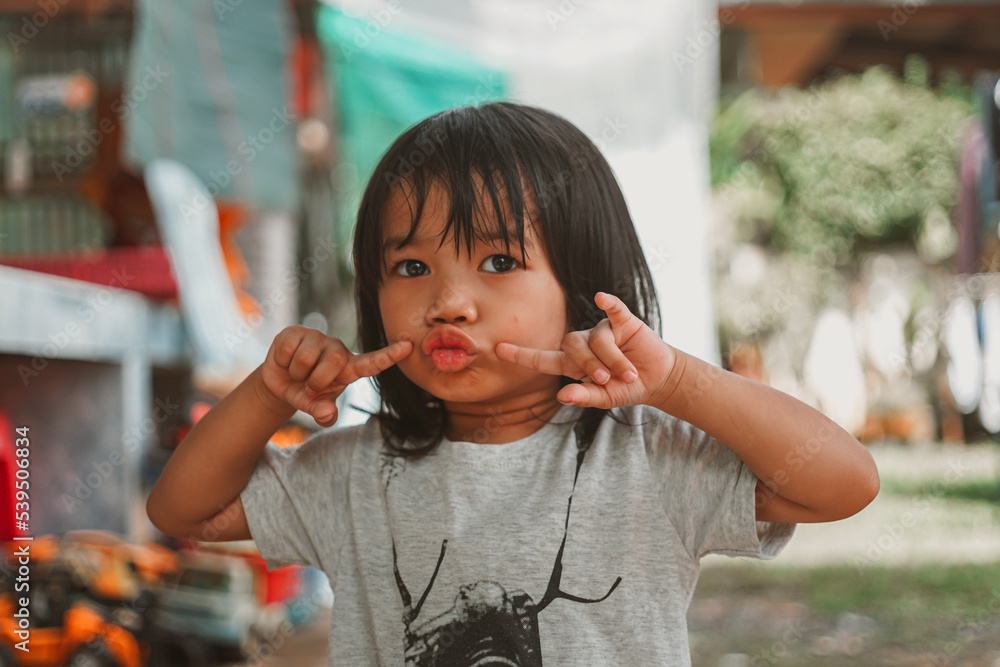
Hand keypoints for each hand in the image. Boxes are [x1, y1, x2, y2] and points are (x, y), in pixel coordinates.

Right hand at [258, 326, 412, 425]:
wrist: (278, 382)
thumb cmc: (305, 393)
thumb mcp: (315, 407)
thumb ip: (323, 413)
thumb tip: (328, 415)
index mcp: (348, 368)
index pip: (372, 362)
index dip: (389, 355)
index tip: (409, 345)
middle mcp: (336, 349)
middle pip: (335, 360)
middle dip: (316, 380)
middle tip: (308, 386)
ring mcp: (317, 337)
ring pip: (306, 357)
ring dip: (296, 373)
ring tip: (297, 373)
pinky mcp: (297, 331)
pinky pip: (288, 348)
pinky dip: (282, 362)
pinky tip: (285, 361)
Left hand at [496, 293, 675, 408]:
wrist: (657, 379)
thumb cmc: (626, 388)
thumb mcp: (605, 398)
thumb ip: (584, 397)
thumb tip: (561, 396)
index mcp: (573, 364)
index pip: (544, 359)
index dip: (522, 356)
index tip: (498, 350)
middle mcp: (583, 343)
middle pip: (572, 347)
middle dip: (589, 365)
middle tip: (607, 380)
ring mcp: (602, 330)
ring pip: (597, 339)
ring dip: (612, 360)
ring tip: (629, 374)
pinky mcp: (623, 321)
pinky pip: (613, 309)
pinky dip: (609, 304)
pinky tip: (602, 298)